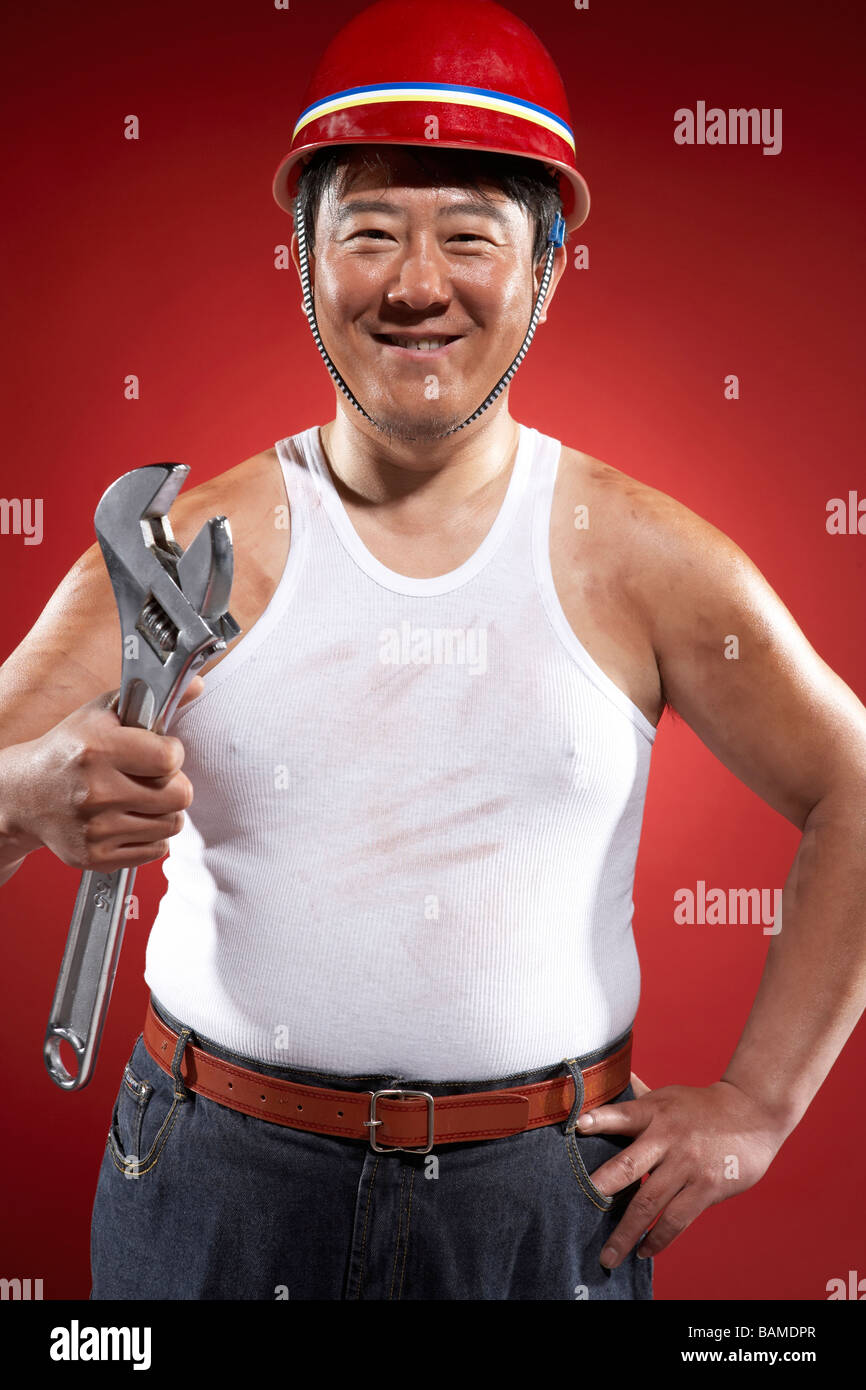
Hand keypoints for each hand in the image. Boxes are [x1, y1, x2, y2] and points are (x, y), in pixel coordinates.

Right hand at [1, 677, 203, 872]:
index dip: (173, 754)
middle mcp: (95, 791)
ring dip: (164, 811)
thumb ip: (151, 698)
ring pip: (171, 825)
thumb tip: (198, 685)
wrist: (24, 794)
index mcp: (98, 749)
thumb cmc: (70, 750)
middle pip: (179, 796)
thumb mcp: (102, 713)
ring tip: (142, 799)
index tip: (161, 752)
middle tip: (155, 779)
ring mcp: (95, 829)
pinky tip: (130, 819)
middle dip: (174, 785)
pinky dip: (151, 836)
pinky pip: (156, 850)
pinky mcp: (95, 856)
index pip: (171, 759)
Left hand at [578, 1079, 785, 1266]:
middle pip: (629, 1165)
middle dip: (602, 1189)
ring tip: (610, 1255)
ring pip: (650, 1203)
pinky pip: (677, 1218)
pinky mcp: (707, 1187)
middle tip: (581, 1208)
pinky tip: (645, 1250)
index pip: (622, 1114)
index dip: (599, 1120)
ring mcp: (688, 1165)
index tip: (578, 1127)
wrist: (754, 1112)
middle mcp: (668, 1137)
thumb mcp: (669, 1096)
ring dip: (628, 1233)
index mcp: (655, 1112)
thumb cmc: (702, 1106)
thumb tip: (607, 1079)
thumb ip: (637, 1099)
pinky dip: (659, 1238)